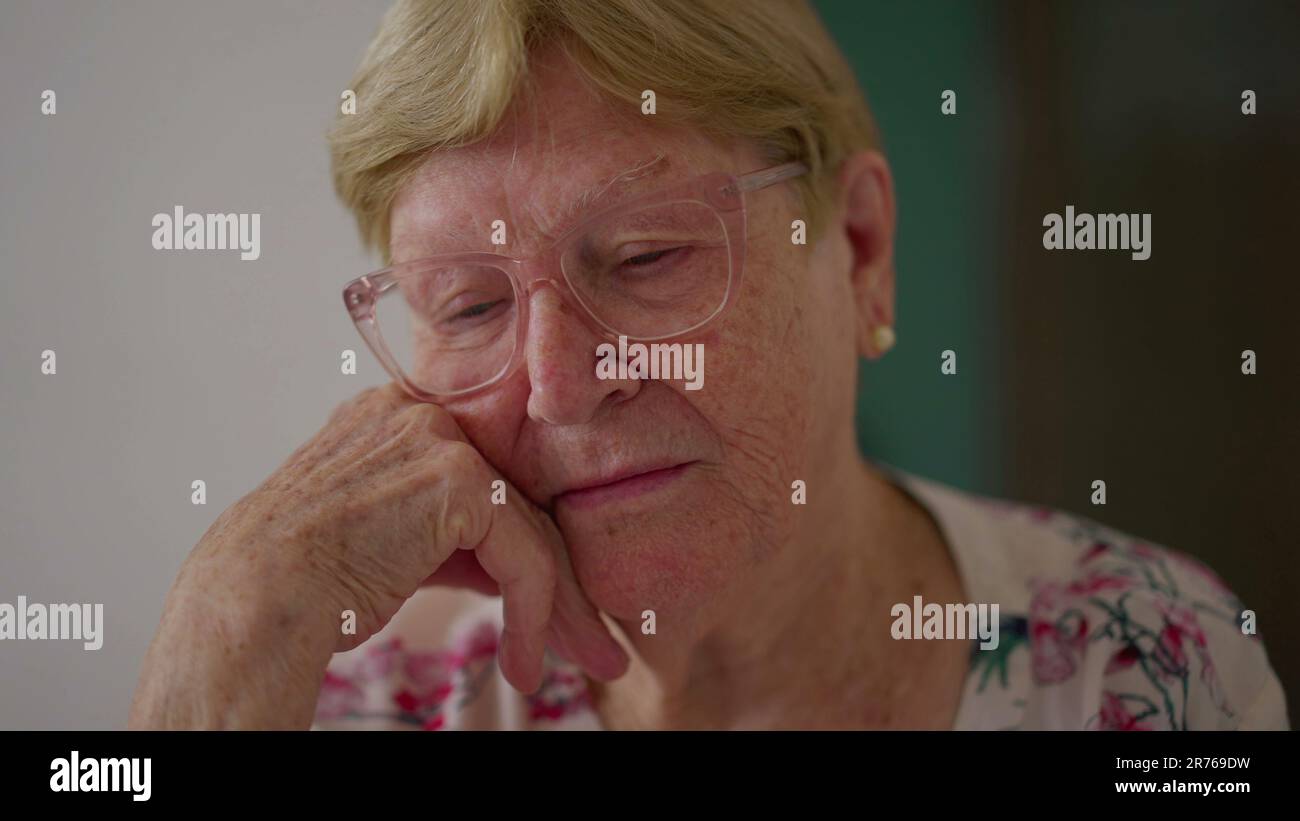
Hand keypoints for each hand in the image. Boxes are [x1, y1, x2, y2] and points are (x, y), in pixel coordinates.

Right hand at [130, 383, 627, 727]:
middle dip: (559, 585)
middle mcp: (419, 415)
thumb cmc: (303, 582)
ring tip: (587, 661)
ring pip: (529, 534)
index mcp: (394, 417)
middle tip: (595, 643)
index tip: (555, 607)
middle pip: (515, 507)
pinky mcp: (461, 481)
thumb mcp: (385, 544)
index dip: (524, 551)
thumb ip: (445, 538)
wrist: (257, 599)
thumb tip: (510, 568)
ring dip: (560, 610)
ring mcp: (440, 441)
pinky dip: (532, 616)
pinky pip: (523, 556)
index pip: (485, 486)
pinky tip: (523, 662)